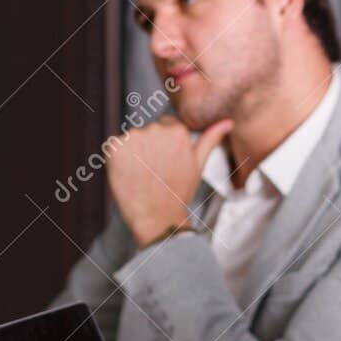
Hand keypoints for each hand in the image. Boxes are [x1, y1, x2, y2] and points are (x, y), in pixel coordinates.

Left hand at [105, 116, 231, 246]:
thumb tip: (228, 122)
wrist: (156, 217)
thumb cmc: (178, 193)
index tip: (164, 164)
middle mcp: (155, 129)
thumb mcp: (198, 164)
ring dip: (131, 154)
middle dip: (147, 149)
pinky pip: (113, 147)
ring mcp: (133, 137)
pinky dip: (116, 160)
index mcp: (177, 130)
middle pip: (147, 132)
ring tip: (141, 176)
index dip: (162, 148)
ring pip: (130, 140)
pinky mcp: (114, 147)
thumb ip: (210, 138)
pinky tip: (127, 175)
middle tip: (153, 173)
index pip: (164, 127)